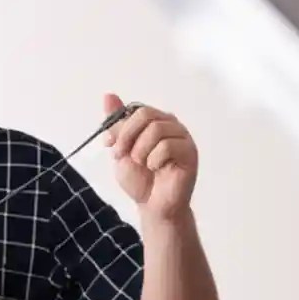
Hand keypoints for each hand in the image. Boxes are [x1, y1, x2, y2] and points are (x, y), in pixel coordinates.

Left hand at [101, 93, 198, 221]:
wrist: (152, 205)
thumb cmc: (139, 178)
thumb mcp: (120, 148)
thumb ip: (116, 123)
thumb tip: (108, 95)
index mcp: (156, 121)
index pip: (136, 110)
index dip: (120, 127)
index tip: (110, 145)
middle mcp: (171, 125)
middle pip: (146, 115)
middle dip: (128, 136)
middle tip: (123, 155)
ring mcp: (183, 138)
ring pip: (156, 129)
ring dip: (140, 150)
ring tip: (142, 164)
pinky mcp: (190, 152)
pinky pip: (168, 146)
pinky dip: (154, 159)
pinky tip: (156, 168)